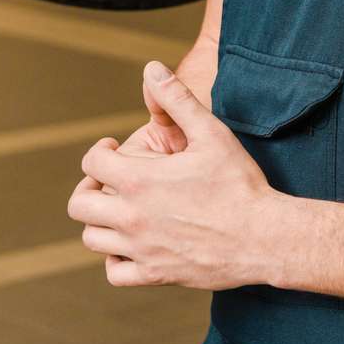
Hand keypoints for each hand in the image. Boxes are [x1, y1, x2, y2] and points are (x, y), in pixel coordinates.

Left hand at [67, 61, 279, 289]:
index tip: (114, 147)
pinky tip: (133, 243)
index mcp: (139, 180)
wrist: (264, 236)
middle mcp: (131, 217)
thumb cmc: (240, 183)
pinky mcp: (155, 274)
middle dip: (89, 186)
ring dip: (100, 221)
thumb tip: (152, 69)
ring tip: (121, 208)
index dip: (100, 149)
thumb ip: (177, 99)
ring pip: (91, 238)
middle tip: (110, 179)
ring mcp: (141, 249)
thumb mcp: (211, 133)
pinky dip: (115, 258)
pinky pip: (115, 272)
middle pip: (79, 203)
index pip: (92, 161)